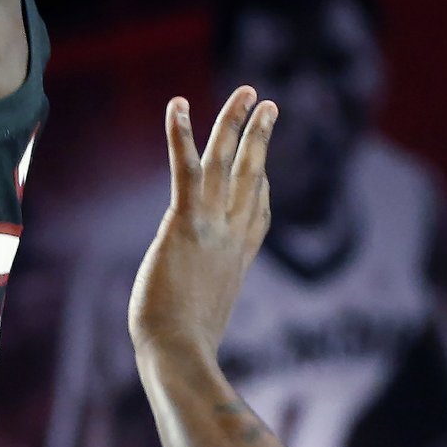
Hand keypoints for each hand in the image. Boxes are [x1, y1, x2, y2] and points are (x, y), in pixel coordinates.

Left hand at [127, 86, 277, 361]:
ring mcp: (212, 227)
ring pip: (226, 162)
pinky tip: (177, 104)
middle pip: (251, 175)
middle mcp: (232, 238)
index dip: (261, 188)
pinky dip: (180, 135)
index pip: (256, 215)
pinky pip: (184, 169)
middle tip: (268, 105)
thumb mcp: (197, 327)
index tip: (263, 170)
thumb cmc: (182, 353)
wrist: (179, 354)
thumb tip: (192, 335)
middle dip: (260, 137)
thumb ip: (199, 315)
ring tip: (246, 92)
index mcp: (237, 261)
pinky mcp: (184, 223)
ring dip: (235, 123)